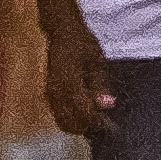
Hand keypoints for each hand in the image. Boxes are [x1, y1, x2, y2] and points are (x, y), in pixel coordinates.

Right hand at [41, 8, 113, 140]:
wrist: (61, 31)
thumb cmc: (82, 43)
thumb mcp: (97, 60)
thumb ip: (100, 84)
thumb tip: (108, 105)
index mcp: (69, 81)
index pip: (83, 112)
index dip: (97, 122)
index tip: (111, 127)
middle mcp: (56, 90)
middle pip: (71, 122)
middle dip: (88, 128)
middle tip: (105, 126)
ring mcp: (50, 93)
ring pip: (63, 121)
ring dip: (79, 126)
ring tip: (96, 121)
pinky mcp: (49, 93)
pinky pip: (58, 114)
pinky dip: (71, 120)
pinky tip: (85, 114)